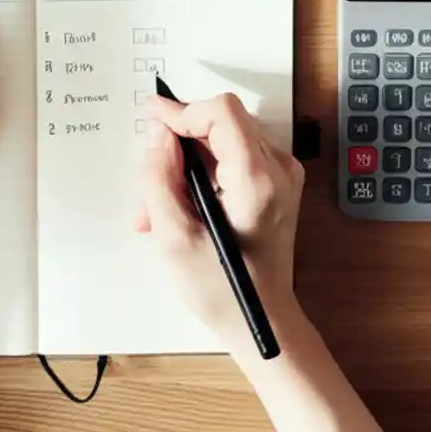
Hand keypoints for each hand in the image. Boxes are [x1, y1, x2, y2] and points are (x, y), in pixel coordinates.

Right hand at [135, 93, 304, 347]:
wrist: (261, 320)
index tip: (153, 118)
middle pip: (221, 122)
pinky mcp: (275, 185)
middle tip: (149, 181)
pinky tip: (181, 206)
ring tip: (159, 205)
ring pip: (222, 139)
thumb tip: (159, 136)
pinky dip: (202, 173)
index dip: (182, 111)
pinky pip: (232, 157)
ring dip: (186, 162)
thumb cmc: (222, 290)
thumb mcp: (174, 236)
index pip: (221, 112)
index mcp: (257, 180)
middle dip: (178, 144)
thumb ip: (159, 178)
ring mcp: (281, 176)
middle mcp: (278, 170)